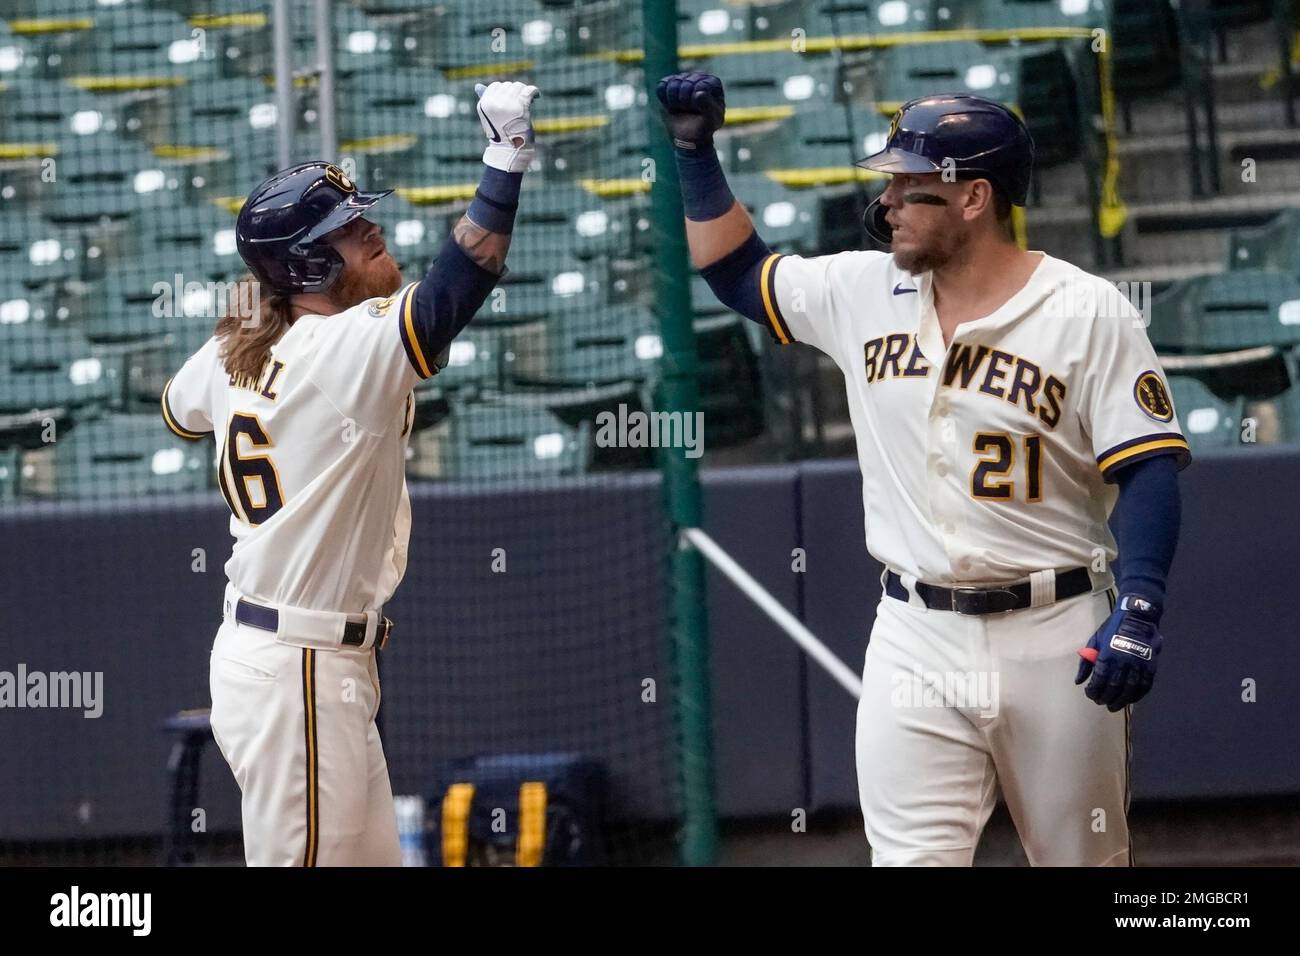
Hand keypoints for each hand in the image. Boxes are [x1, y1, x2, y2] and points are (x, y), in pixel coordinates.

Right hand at [474, 80, 539, 171]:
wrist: (510, 150)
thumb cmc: (501, 133)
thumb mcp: (489, 116)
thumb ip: (485, 100)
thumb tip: (478, 85)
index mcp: (484, 104)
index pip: (496, 86)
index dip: (505, 91)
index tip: (512, 98)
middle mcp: (493, 103)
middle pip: (507, 85)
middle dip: (515, 92)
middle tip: (521, 102)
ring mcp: (506, 105)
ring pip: (517, 86)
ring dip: (524, 92)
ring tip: (528, 100)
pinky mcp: (519, 108)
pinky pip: (528, 91)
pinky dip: (534, 91)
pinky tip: (536, 95)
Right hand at [656, 71, 725, 149]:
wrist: (690, 136)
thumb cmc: (704, 127)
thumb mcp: (712, 120)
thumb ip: (709, 107)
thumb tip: (699, 93)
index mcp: (712, 83)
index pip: (698, 85)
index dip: (695, 101)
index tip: (698, 110)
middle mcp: (698, 77)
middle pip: (684, 82)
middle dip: (684, 101)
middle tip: (689, 110)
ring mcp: (683, 80)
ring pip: (672, 83)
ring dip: (674, 100)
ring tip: (681, 108)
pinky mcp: (670, 85)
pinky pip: (662, 86)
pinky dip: (664, 98)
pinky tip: (672, 105)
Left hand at [1075, 593, 1162, 710]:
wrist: (1137, 617)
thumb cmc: (1112, 628)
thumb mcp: (1094, 641)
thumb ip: (1086, 662)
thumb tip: (1078, 682)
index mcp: (1107, 655)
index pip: (1099, 680)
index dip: (1094, 691)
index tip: (1090, 695)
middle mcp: (1123, 662)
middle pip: (1113, 687)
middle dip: (1106, 698)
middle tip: (1102, 703)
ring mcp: (1138, 664)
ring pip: (1129, 689)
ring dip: (1121, 701)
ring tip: (1114, 706)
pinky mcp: (1150, 666)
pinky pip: (1145, 685)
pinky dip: (1137, 695)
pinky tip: (1131, 700)